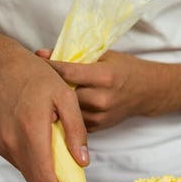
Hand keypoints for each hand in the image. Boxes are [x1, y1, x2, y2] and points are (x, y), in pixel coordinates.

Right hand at [0, 44, 87, 181]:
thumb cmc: (37, 77)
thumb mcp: (66, 96)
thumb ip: (76, 130)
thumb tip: (82, 161)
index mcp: (32, 130)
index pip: (45, 179)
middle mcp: (11, 142)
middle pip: (35, 181)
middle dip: (54, 181)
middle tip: (69, 167)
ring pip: (25, 171)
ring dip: (41, 166)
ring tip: (53, 145)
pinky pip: (15, 159)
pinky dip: (29, 156)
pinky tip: (36, 136)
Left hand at [36, 49, 166, 129]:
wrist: (147, 91)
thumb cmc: (125, 68)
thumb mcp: (104, 55)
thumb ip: (74, 56)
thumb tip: (42, 54)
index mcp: (104, 76)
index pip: (67, 72)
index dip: (48, 66)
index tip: (33, 61)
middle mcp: (101, 98)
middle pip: (63, 94)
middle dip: (48, 87)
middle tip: (32, 79)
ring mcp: (99, 115)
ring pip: (65, 110)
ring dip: (53, 102)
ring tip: (41, 94)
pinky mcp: (97, 127)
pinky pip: (73, 121)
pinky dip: (64, 113)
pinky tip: (56, 106)